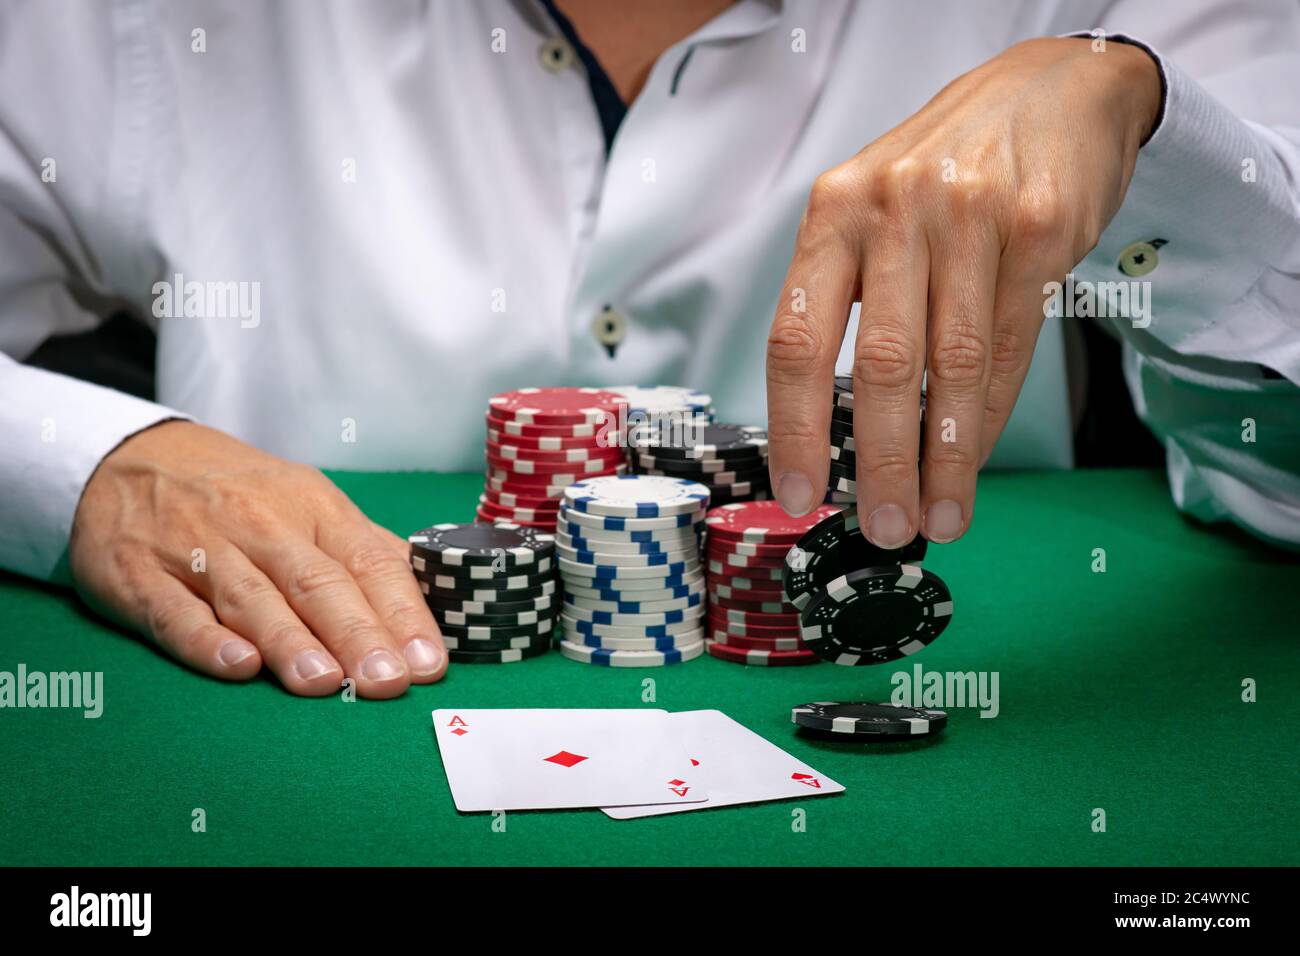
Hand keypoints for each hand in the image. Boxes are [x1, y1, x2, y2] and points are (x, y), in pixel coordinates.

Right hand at [69, 420, 446, 696]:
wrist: (133, 459)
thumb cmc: (243, 495)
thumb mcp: (309, 502)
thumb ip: (365, 550)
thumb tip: (432, 593)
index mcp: (314, 507)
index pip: (369, 563)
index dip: (402, 613)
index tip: (428, 662)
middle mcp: (262, 525)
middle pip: (318, 584)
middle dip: (357, 635)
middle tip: (388, 681)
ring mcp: (200, 550)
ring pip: (253, 600)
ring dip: (291, 644)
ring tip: (324, 684)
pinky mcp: (143, 577)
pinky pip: (178, 613)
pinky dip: (208, 641)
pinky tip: (238, 667)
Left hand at [766, 37, 1160, 544]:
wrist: (1052, 88)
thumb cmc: (946, 169)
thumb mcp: (874, 209)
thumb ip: (850, 294)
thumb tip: (833, 420)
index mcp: (834, 213)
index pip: (797, 338)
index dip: (795, 427)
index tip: (801, 493)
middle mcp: (895, 210)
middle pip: (882, 365)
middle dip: (880, 462)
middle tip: (883, 526)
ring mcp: (971, 217)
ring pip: (951, 366)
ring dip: (943, 457)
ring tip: (937, 516)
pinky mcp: (1039, 230)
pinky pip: (1010, 346)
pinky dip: (989, 415)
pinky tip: (973, 458)